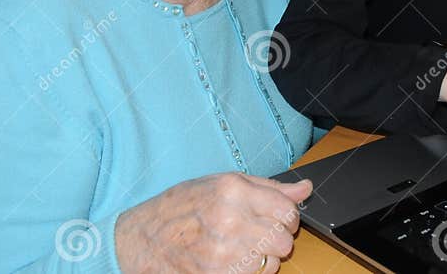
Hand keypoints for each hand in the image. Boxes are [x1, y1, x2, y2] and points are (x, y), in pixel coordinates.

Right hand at [114, 172, 312, 273]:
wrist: (141, 238)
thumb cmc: (181, 206)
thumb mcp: (222, 183)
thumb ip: (268, 187)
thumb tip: (305, 189)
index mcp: (233, 191)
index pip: (287, 210)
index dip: (289, 217)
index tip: (280, 219)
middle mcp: (230, 220)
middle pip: (283, 240)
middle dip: (277, 239)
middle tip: (258, 234)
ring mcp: (223, 252)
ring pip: (272, 263)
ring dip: (262, 258)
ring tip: (240, 247)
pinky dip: (248, 272)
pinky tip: (231, 261)